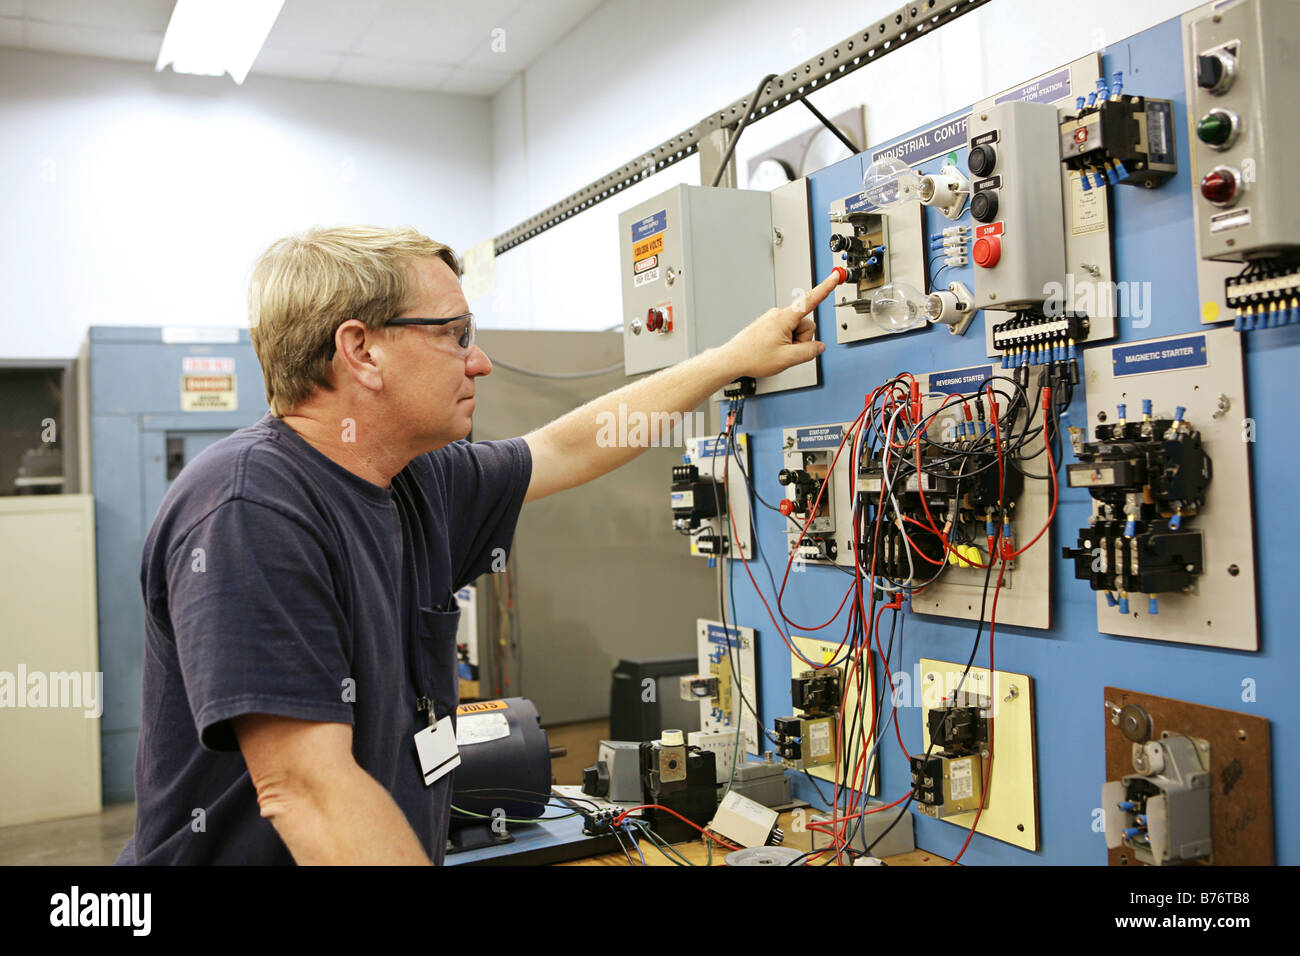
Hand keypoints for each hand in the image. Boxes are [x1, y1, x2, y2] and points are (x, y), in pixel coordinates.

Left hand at [719, 270, 842, 379]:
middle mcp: (779, 314)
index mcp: (784, 318)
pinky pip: (787, 331)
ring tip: (776, 351)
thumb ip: (808, 352)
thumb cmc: (753, 357)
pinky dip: (785, 341)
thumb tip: (819, 347)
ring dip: (792, 342)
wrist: (733, 359)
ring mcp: (773, 319)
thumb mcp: (786, 359)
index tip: (834, 277)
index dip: (825, 288)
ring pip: (796, 329)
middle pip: (806, 324)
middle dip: (801, 340)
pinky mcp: (770, 324)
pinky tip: (772, 349)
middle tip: (786, 351)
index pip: (810, 300)